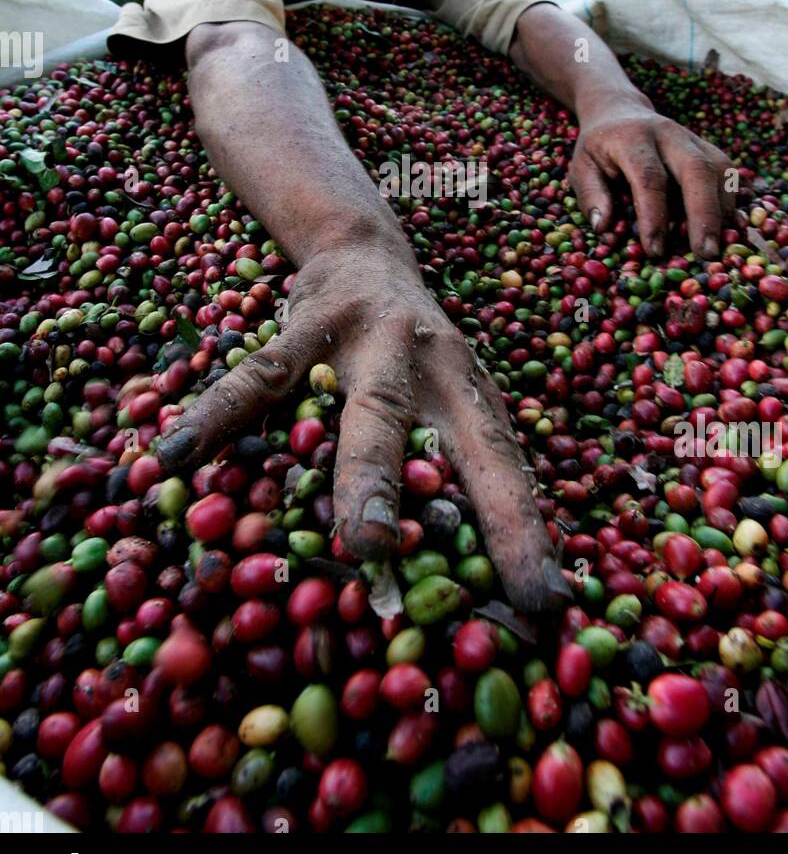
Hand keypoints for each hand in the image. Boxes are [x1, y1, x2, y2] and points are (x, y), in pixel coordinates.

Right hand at [157, 242, 569, 614]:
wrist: (363, 251)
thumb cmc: (410, 356)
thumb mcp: (441, 397)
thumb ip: (443, 469)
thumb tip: (452, 583)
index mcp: (467, 394)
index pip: (503, 469)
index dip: (524, 533)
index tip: (547, 602)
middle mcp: (431, 364)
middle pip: (449, 441)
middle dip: (463, 507)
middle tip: (427, 563)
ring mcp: (371, 339)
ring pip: (367, 411)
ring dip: (360, 475)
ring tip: (354, 536)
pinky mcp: (310, 322)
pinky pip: (262, 378)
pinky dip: (216, 418)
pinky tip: (174, 456)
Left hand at [569, 96, 734, 257]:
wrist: (621, 111)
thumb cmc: (599, 148)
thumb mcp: (582, 167)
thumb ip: (591, 195)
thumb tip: (603, 228)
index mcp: (633, 138)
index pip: (649, 177)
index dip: (654, 216)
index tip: (655, 250)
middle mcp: (669, 134)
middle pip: (697, 169)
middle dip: (704, 214)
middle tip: (706, 254)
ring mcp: (694, 139)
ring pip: (720, 170)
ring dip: (723, 210)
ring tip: (720, 246)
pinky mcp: (710, 148)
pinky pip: (729, 173)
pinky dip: (733, 201)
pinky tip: (732, 227)